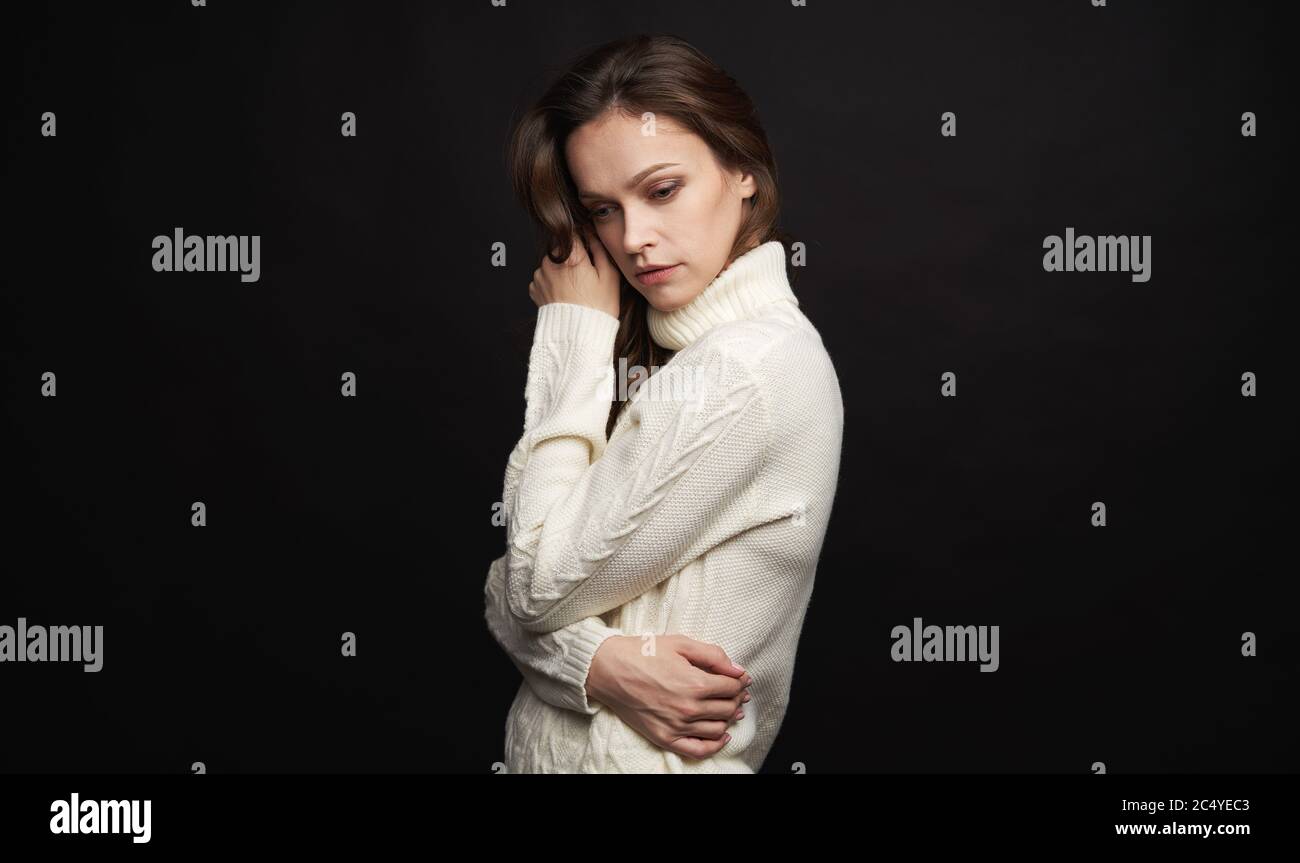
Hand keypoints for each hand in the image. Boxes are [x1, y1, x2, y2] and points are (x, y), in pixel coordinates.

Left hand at [528, 229, 620, 319]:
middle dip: (571, 257)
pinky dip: (553, 283)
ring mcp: (540, 276)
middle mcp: (551, 262)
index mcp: (570, 255)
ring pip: (551, 263)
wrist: (578, 336)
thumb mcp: (609, 275)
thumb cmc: (597, 307)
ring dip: (561, 269)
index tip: (589, 251)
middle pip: (561, 248)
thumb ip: (599, 249)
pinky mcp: (534, 289)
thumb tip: (592, 234)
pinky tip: (565, 295)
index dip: (583, 240)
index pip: (573, 233)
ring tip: (575, 288)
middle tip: (585, 276)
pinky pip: (544, 278)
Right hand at [585, 634, 753, 759]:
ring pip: (718, 729)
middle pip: (728, 708)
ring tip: (728, 709)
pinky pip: (698, 750)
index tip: (741, 678)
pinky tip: (721, 736)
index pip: (732, 687)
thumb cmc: (643, 652)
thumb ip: (713, 655)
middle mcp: (689, 708)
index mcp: (695, 683)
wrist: (608, 669)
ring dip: (728, 719)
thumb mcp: (681, 643)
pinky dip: (714, 746)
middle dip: (736, 699)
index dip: (741, 682)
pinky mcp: (664, 737)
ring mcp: (677, 726)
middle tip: (736, 692)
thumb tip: (738, 670)